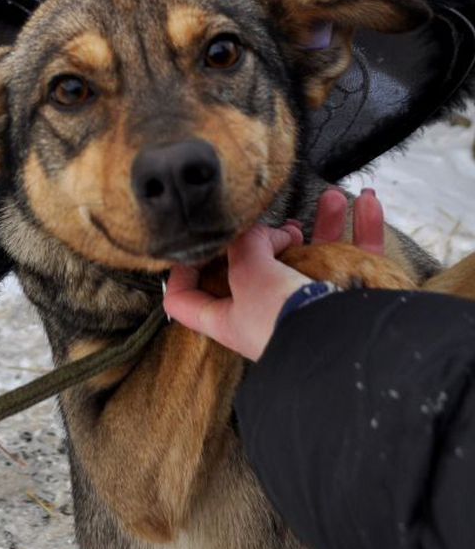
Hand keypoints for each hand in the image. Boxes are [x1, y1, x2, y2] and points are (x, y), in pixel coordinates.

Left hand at [163, 189, 384, 360]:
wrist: (350, 347)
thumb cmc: (286, 320)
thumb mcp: (247, 276)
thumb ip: (243, 245)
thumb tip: (256, 232)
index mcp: (228, 318)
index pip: (185, 299)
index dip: (182, 271)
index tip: (195, 243)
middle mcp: (265, 313)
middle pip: (257, 268)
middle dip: (271, 238)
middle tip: (280, 230)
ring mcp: (308, 305)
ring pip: (312, 256)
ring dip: (323, 223)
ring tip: (330, 201)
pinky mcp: (348, 297)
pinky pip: (355, 257)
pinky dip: (362, 228)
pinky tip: (366, 203)